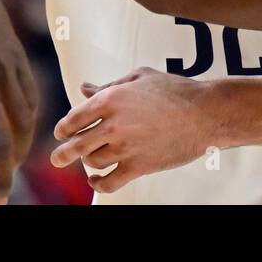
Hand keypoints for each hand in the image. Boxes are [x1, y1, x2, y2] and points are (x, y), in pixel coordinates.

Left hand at [0, 0, 37, 204]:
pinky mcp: (16, 53)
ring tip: (13, 165)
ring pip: (22, 118)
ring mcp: (3, 66)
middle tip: (0, 197)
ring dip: (20, 147)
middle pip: (0, 138)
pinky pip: (30, 91)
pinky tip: (25, 128)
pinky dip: (31, 115)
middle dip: (2, 173)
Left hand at [51, 67, 211, 193]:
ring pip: (93, 161)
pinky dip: (98, 184)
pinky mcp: (139, 166)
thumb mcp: (138, 77)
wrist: (204, 112)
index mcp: (110, 99)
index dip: (63, 128)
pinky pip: (109, 182)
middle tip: (57, 159)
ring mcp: (125, 147)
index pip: (74, 118)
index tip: (61, 133)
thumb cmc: (173, 89)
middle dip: (62, 154)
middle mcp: (113, 124)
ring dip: (89, 161)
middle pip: (77, 144)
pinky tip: (95, 180)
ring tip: (91, 159)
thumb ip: (108, 85)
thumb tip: (84, 89)